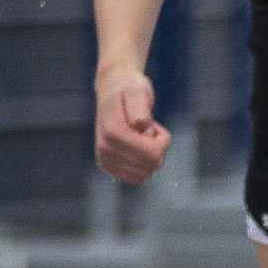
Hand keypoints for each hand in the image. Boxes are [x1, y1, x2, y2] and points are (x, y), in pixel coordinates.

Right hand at [95, 70, 168, 185]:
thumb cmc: (129, 90)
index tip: (153, 125)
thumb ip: (139, 107)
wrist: (112, 91)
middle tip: (148, 130)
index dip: (162, 140)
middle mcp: (105, 148)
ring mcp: (105, 159)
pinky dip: (142, 165)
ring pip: (144, 174)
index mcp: (113, 131)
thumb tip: (141, 124)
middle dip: (157, 148)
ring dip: (150, 156)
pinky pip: (136, 178)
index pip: (152, 154)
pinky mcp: (107, 166)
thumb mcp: (138, 91)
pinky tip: (137, 147)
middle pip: (150, 166)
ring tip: (141, 137)